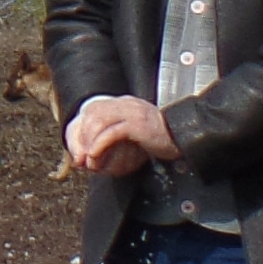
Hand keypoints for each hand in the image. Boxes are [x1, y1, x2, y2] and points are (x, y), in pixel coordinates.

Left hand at [62, 94, 177, 178]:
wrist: (184, 136)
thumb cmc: (161, 138)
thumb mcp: (134, 132)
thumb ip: (114, 135)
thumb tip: (93, 152)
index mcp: (123, 104)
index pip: (92, 110)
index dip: (80, 130)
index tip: (78, 150)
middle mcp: (125, 104)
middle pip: (91, 114)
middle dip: (80, 137)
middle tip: (79, 157)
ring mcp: (131, 112)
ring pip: (98, 122)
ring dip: (88, 142)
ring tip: (88, 159)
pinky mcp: (137, 124)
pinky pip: (111, 132)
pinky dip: (99, 144)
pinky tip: (96, 155)